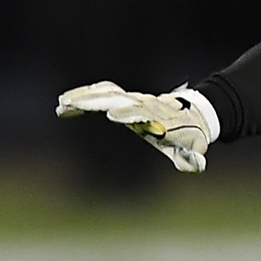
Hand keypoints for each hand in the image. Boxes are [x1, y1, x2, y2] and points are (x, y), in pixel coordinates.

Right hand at [55, 81, 213, 172]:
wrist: (192, 115)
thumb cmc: (189, 137)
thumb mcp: (193, 149)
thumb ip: (192, 159)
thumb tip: (197, 166)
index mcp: (158, 117)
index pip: (141, 113)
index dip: (128, 113)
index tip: (112, 114)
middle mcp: (144, 105)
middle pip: (119, 99)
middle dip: (98, 101)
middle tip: (75, 104)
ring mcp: (133, 99)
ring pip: (107, 94)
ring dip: (84, 97)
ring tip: (62, 103)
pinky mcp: (124, 99)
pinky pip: (102, 93)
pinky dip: (84, 96)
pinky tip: (65, 103)